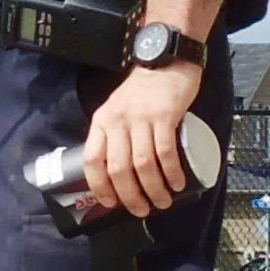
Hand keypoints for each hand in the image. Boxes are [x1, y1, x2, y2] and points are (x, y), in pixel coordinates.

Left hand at [83, 64, 203, 218]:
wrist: (165, 60)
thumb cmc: (142, 92)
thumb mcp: (117, 111)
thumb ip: (114, 135)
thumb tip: (116, 174)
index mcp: (101, 122)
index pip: (91, 160)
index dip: (99, 186)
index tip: (111, 203)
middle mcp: (116, 121)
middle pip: (118, 168)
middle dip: (130, 196)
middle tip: (142, 210)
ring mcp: (140, 118)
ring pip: (142, 164)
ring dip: (153, 189)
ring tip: (163, 202)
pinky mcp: (164, 115)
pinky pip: (165, 152)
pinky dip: (171, 173)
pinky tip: (178, 184)